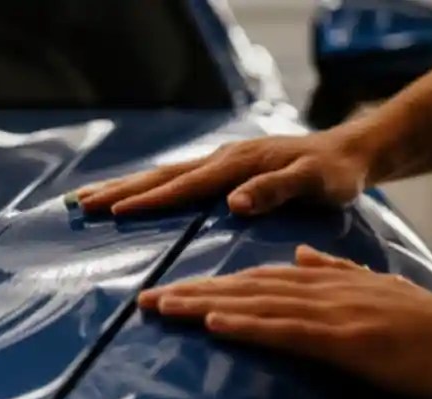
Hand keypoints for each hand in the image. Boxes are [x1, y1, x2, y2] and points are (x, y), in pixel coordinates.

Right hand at [77, 131, 373, 216]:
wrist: (350, 154)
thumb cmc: (334, 175)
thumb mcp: (314, 184)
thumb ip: (276, 190)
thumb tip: (233, 202)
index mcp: (238, 165)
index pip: (185, 185)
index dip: (149, 199)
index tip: (114, 210)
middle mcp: (224, 159)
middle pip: (162, 175)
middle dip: (120, 190)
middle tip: (80, 203)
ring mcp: (222, 162)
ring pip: (165, 175)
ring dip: (127, 187)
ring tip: (90, 198)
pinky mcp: (226, 170)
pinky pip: (178, 179)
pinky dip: (149, 187)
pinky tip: (133, 196)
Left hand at [137, 246, 431, 398]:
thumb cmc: (427, 325)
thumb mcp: (376, 287)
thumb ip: (335, 271)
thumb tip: (297, 256)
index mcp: (325, 283)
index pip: (256, 281)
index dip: (212, 284)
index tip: (173, 290)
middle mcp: (320, 291)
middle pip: (243, 288)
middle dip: (192, 292)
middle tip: (143, 300)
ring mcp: (330, 313)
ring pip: (254, 304)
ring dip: (203, 305)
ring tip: (160, 307)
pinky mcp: (342, 340)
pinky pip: (284, 330)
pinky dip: (245, 325)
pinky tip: (213, 324)